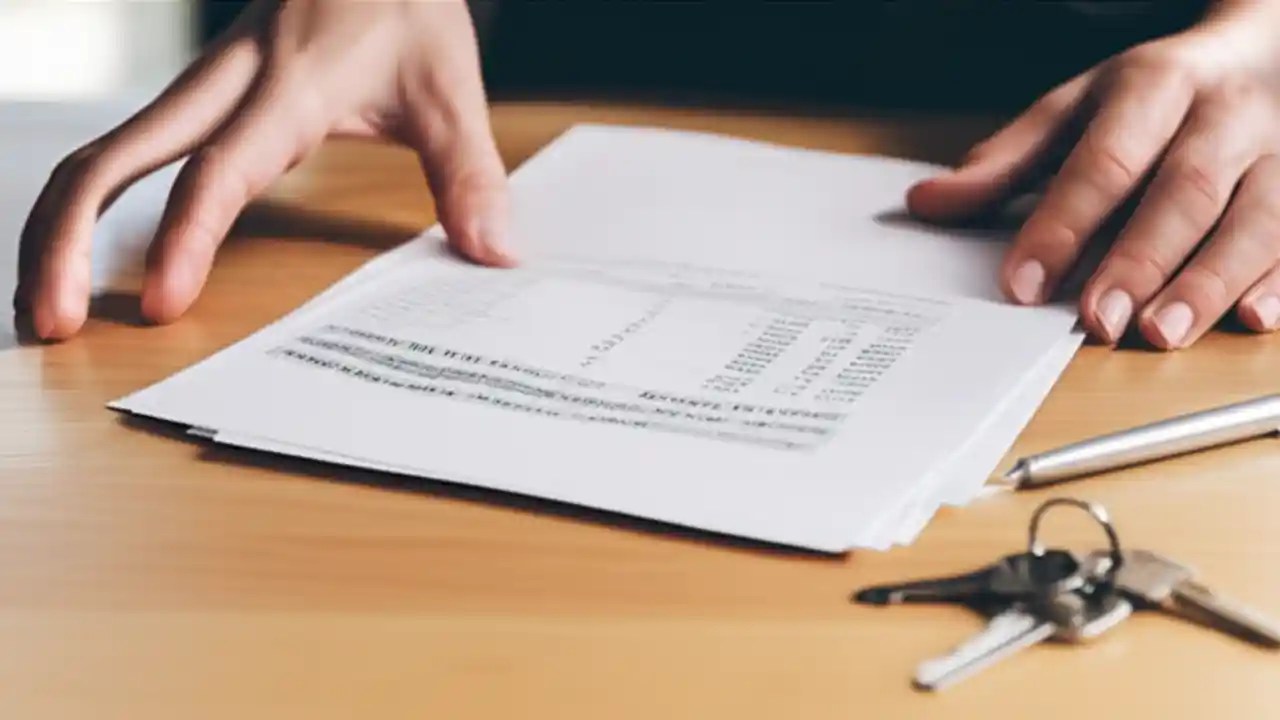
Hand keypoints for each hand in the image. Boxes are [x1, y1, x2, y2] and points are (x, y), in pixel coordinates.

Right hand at [16, 0, 510, 340]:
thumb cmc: (406, 7)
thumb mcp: (448, 86)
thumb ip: (469, 171)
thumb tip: (495, 253)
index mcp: (285, 88)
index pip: (218, 169)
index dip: (185, 237)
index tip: (160, 301)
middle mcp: (224, 89)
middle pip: (111, 158)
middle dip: (66, 240)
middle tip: (52, 325)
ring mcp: (200, 94)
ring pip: (100, 153)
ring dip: (59, 228)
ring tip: (49, 308)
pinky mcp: (199, 103)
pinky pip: (123, 153)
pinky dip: (86, 207)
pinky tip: (80, 258)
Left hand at [908, 2, 1279, 348]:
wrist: (1269, 47)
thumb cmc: (1154, 95)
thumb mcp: (1075, 109)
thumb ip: (1005, 162)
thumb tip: (926, 203)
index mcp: (1153, 87)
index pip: (1102, 160)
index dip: (1061, 224)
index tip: (1022, 283)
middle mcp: (1222, 116)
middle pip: (1183, 190)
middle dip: (1139, 258)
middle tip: (1098, 320)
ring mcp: (1278, 152)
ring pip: (1256, 218)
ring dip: (1208, 281)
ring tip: (1162, 332)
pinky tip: (1252, 321)